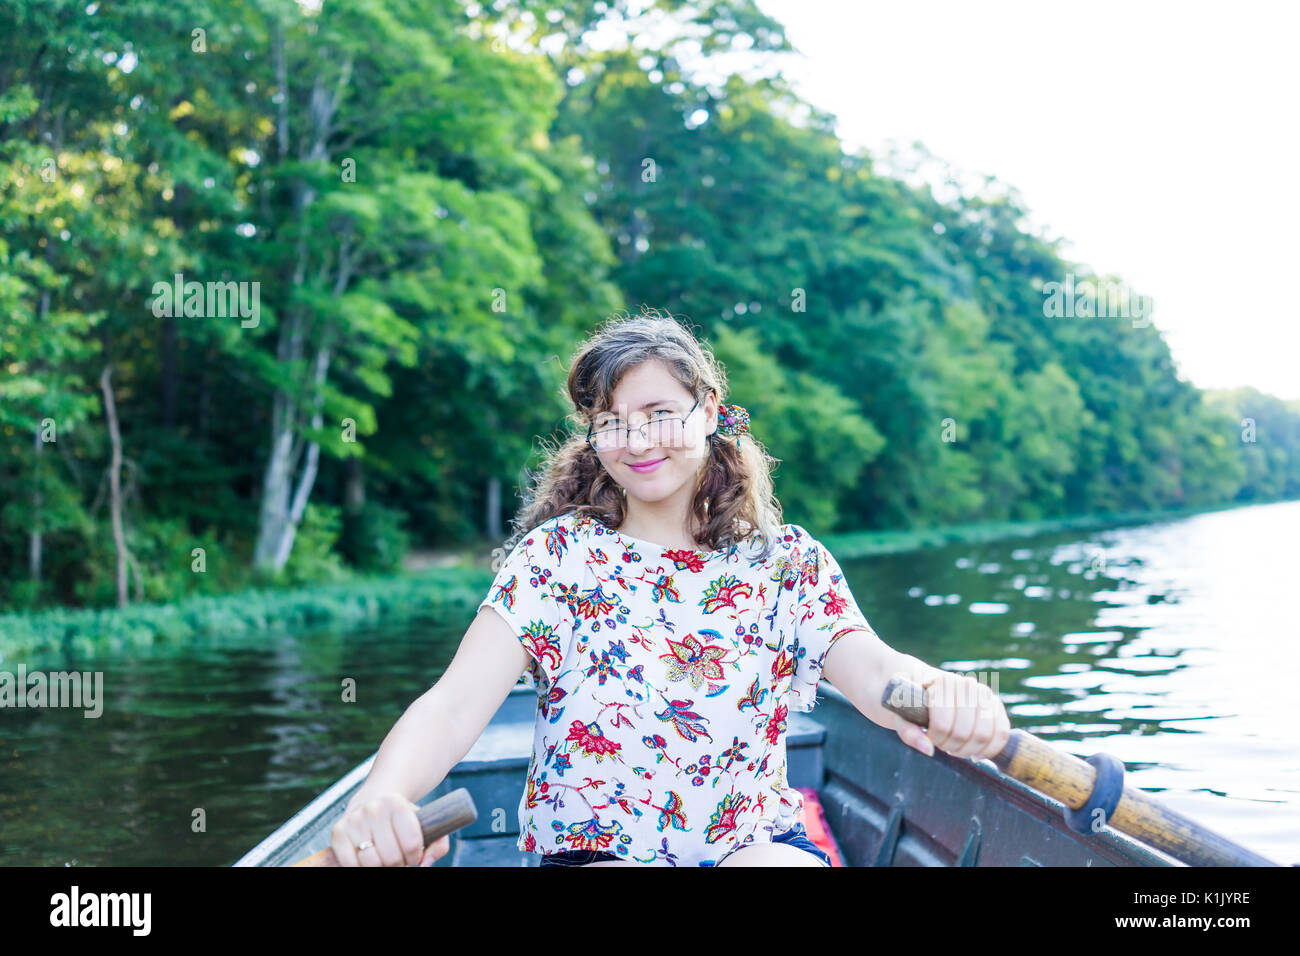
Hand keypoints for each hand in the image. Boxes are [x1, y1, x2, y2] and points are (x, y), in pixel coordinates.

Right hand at [330, 791, 451, 866]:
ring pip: (371, 863)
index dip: (414, 857)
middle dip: (398, 864)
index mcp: (397, 805)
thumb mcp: (424, 824)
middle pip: (392, 857)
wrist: (371, 802)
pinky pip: (350, 865)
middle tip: (397, 858)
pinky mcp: (338, 833)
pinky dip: (361, 868)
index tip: (412, 854)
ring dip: (381, 867)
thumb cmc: (401, 820)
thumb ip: (438, 843)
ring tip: (384, 859)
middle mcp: (374, 809)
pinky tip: (368, 859)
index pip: (412, 844)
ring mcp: (354, 820)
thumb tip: (425, 864)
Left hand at [891, 671, 1009, 760]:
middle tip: (942, 745)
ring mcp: (983, 694)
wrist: (920, 683)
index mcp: (941, 682)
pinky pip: (1002, 732)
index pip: (943, 723)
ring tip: (956, 748)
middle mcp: (965, 684)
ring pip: (985, 734)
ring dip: (969, 750)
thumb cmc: (907, 700)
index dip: (935, 738)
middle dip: (952, 746)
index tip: (928, 737)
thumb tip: (929, 751)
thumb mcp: (897, 713)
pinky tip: (976, 754)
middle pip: (965, 732)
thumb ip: (907, 732)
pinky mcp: (995, 705)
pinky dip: (990, 749)